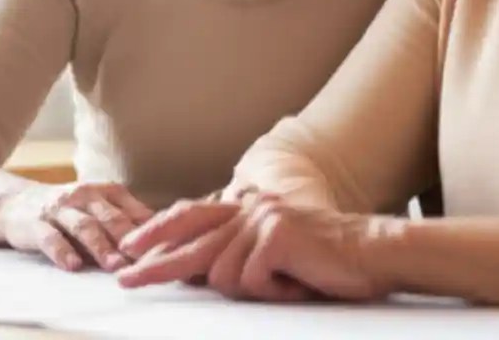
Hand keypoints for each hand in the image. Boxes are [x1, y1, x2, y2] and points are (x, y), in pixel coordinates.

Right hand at [0, 181, 153, 271]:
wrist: (14, 204)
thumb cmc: (68, 212)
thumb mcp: (99, 208)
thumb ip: (126, 221)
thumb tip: (165, 241)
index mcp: (106, 191)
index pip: (132, 210)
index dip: (149, 230)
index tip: (165, 250)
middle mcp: (85, 195)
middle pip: (111, 217)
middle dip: (129, 239)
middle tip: (144, 260)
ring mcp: (60, 208)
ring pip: (84, 226)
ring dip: (101, 247)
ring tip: (115, 266)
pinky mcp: (36, 224)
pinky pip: (50, 238)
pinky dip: (63, 252)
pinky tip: (73, 266)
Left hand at [118, 195, 397, 301]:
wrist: (374, 253)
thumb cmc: (328, 263)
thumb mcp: (274, 253)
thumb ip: (238, 252)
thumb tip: (194, 272)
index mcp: (248, 207)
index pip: (193, 214)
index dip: (158, 230)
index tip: (130, 247)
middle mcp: (250, 206)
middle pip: (191, 242)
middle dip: (155, 266)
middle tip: (124, 280)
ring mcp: (262, 218)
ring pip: (224, 275)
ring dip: (256, 291)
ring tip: (289, 282)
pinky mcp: (276, 235)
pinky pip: (252, 282)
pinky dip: (275, 292)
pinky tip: (299, 281)